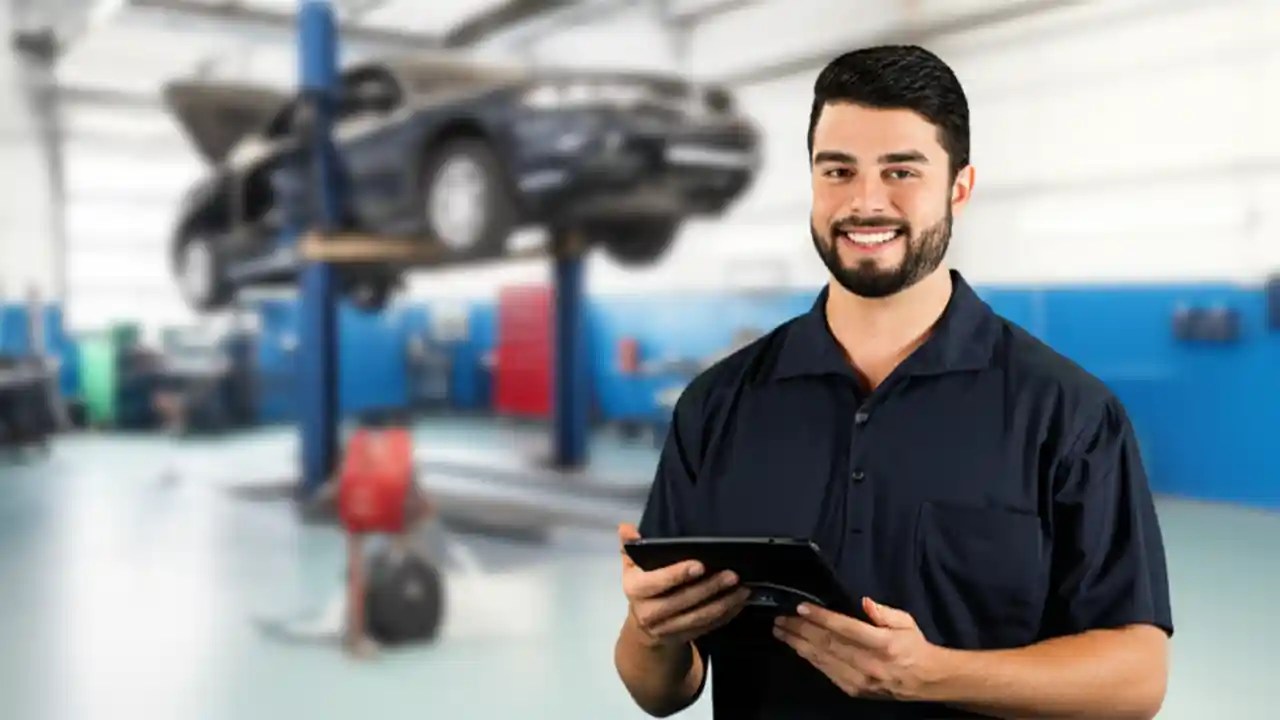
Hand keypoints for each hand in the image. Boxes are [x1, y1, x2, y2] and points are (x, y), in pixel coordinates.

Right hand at [619, 523, 751, 650]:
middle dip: (710, 588)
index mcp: (635, 590)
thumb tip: (626, 527)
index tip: (699, 565)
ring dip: (723, 603)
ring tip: (743, 588)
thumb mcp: (632, 566)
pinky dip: (725, 615)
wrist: (644, 628)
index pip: (655, 582)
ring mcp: (667, 629)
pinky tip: (739, 603)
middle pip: (682, 601)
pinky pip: (708, 627)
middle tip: (732, 574)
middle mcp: (648, 613)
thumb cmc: (643, 587)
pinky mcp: (684, 638)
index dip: (677, 575)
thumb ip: (631, 546)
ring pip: (699, 617)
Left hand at [774, 596, 940, 701]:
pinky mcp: (853, 689)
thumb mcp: (905, 621)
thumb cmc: (913, 646)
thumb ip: (884, 612)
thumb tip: (864, 602)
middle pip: (827, 643)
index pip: (845, 628)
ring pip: (822, 659)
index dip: (821, 617)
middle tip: (781, 618)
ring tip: (782, 632)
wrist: (925, 680)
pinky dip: (810, 659)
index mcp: (882, 643)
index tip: (801, 607)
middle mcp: (868, 663)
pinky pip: (826, 672)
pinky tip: (797, 648)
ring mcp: (859, 679)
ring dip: (798, 644)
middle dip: (800, 629)